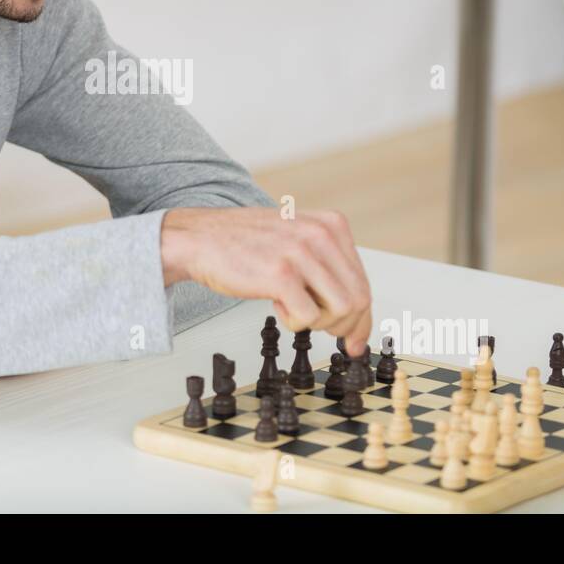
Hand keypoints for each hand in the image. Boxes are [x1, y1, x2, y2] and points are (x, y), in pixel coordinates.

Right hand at [160, 207, 370, 354]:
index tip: (356, 339)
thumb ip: (328, 266)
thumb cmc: (246, 244)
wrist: (200, 237)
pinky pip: (307, 318)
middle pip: (357, 300)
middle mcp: (321, 235)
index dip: (362, 319)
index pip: (363, 283)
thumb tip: (356, 315)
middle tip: (324, 332)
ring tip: (294, 310)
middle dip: (344, 326)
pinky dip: (294, 322)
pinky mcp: (280, 274)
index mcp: (332, 225)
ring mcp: (301, 253)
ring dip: (318, 323)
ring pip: (340, 311)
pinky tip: (277, 305)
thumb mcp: (299, 240)